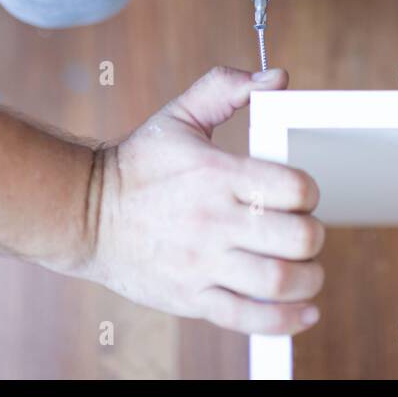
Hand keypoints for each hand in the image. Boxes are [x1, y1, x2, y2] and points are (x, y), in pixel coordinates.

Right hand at [81, 66, 324, 333]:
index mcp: (216, 175)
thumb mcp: (178, 116)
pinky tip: (305, 310)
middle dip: (314, 236)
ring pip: (279, 282)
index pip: (293, 188)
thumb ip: (226, 89)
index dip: (309, 191)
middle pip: (297, 239)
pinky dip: (287, 319)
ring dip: (309, 278)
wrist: (83, 214)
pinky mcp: (191, 298)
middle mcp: (214, 222)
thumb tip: (277, 77)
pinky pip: (249, 318)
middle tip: (306, 232)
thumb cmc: (136, 165)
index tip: (301, 195)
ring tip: (308, 270)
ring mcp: (202, 264)